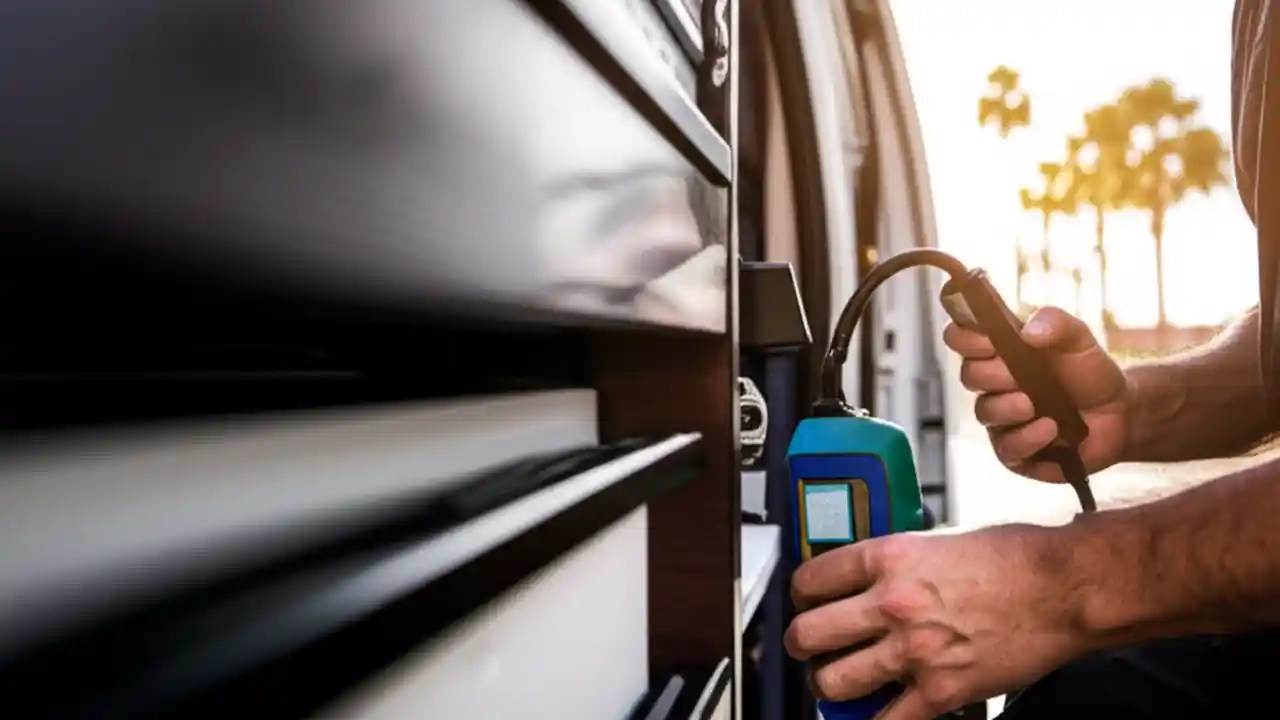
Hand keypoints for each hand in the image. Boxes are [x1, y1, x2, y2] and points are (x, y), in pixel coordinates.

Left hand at [784, 527, 1087, 718]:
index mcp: (889, 559)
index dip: (799, 593)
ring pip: (833, 682)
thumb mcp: (939, 539)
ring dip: (828, 683)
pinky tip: (873, 714)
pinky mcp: (941, 691)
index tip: (804, 599)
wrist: (1064, 589)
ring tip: (836, 679)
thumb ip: (899, 562)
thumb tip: (871, 577)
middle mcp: (892, 604)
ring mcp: (914, 651)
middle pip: (808, 633)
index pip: (812, 579)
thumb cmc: (1015, 558)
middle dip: (800, 642)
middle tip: (807, 644)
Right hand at [943, 306, 1128, 482]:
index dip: (963, 337)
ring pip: (984, 412)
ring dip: (1007, 407)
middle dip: (990, 374)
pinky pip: (1006, 449)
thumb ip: (1054, 322)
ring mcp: (1001, 420)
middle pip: (968, 376)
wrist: (1119, 413)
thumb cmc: (1089, 372)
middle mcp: (992, 385)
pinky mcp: (1015, 452)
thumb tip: (1026, 332)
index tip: (988, 340)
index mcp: (998, 351)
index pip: (960, 339)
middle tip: (1017, 374)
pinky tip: (1050, 430)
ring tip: (1033, 405)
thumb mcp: (1078, 337)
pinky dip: (1026, 439)